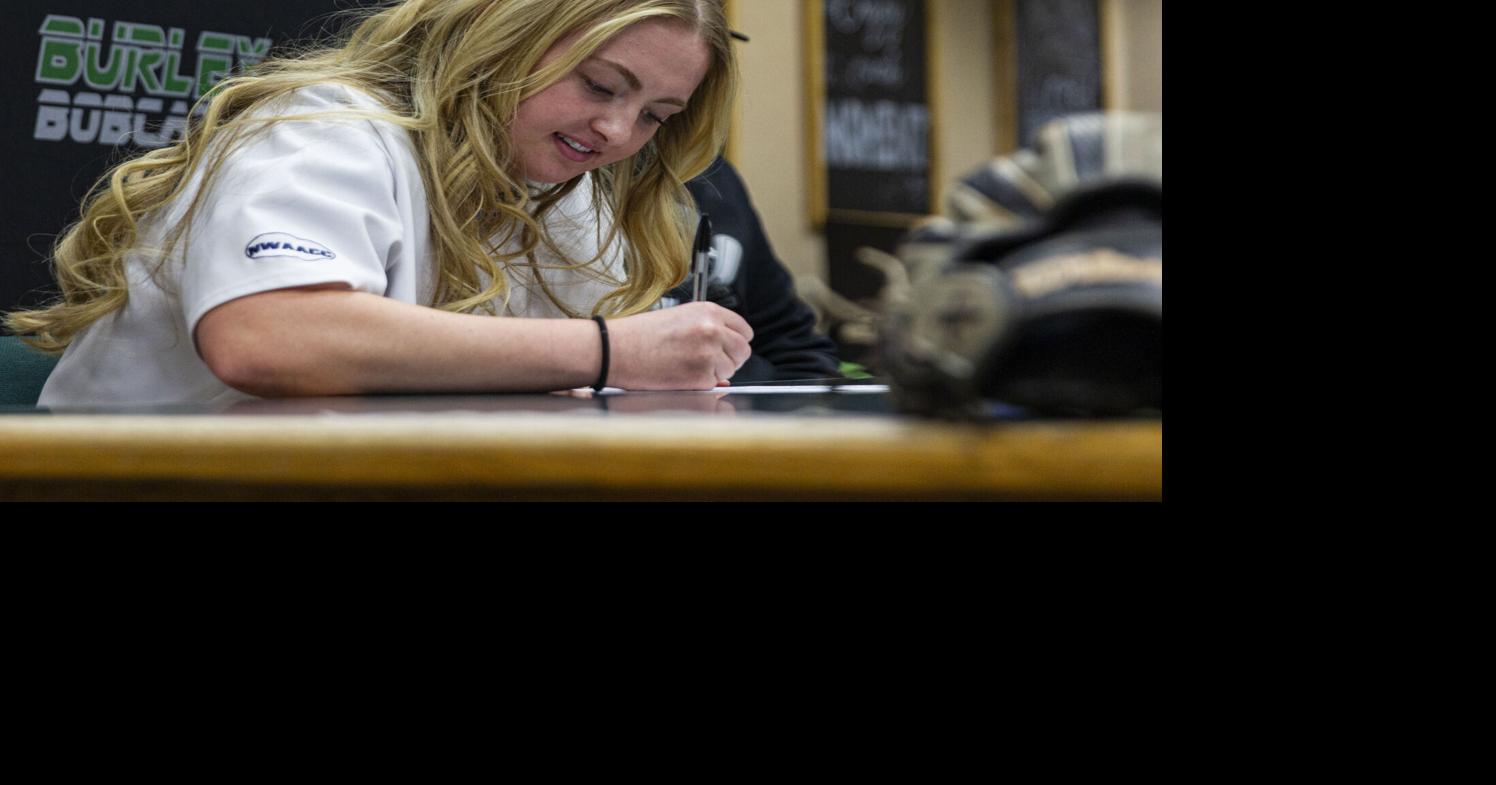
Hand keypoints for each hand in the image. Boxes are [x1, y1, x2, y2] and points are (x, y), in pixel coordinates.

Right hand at [605, 302, 753, 389]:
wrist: (616, 350)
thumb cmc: (640, 335)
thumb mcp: (679, 319)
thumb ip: (707, 329)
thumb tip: (727, 352)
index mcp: (709, 311)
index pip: (744, 330)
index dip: (735, 341)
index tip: (728, 348)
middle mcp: (713, 330)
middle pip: (743, 350)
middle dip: (730, 358)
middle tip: (708, 361)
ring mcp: (709, 354)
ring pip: (731, 369)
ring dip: (716, 372)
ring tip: (688, 366)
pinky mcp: (702, 377)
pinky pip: (714, 384)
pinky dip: (703, 384)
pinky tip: (681, 375)